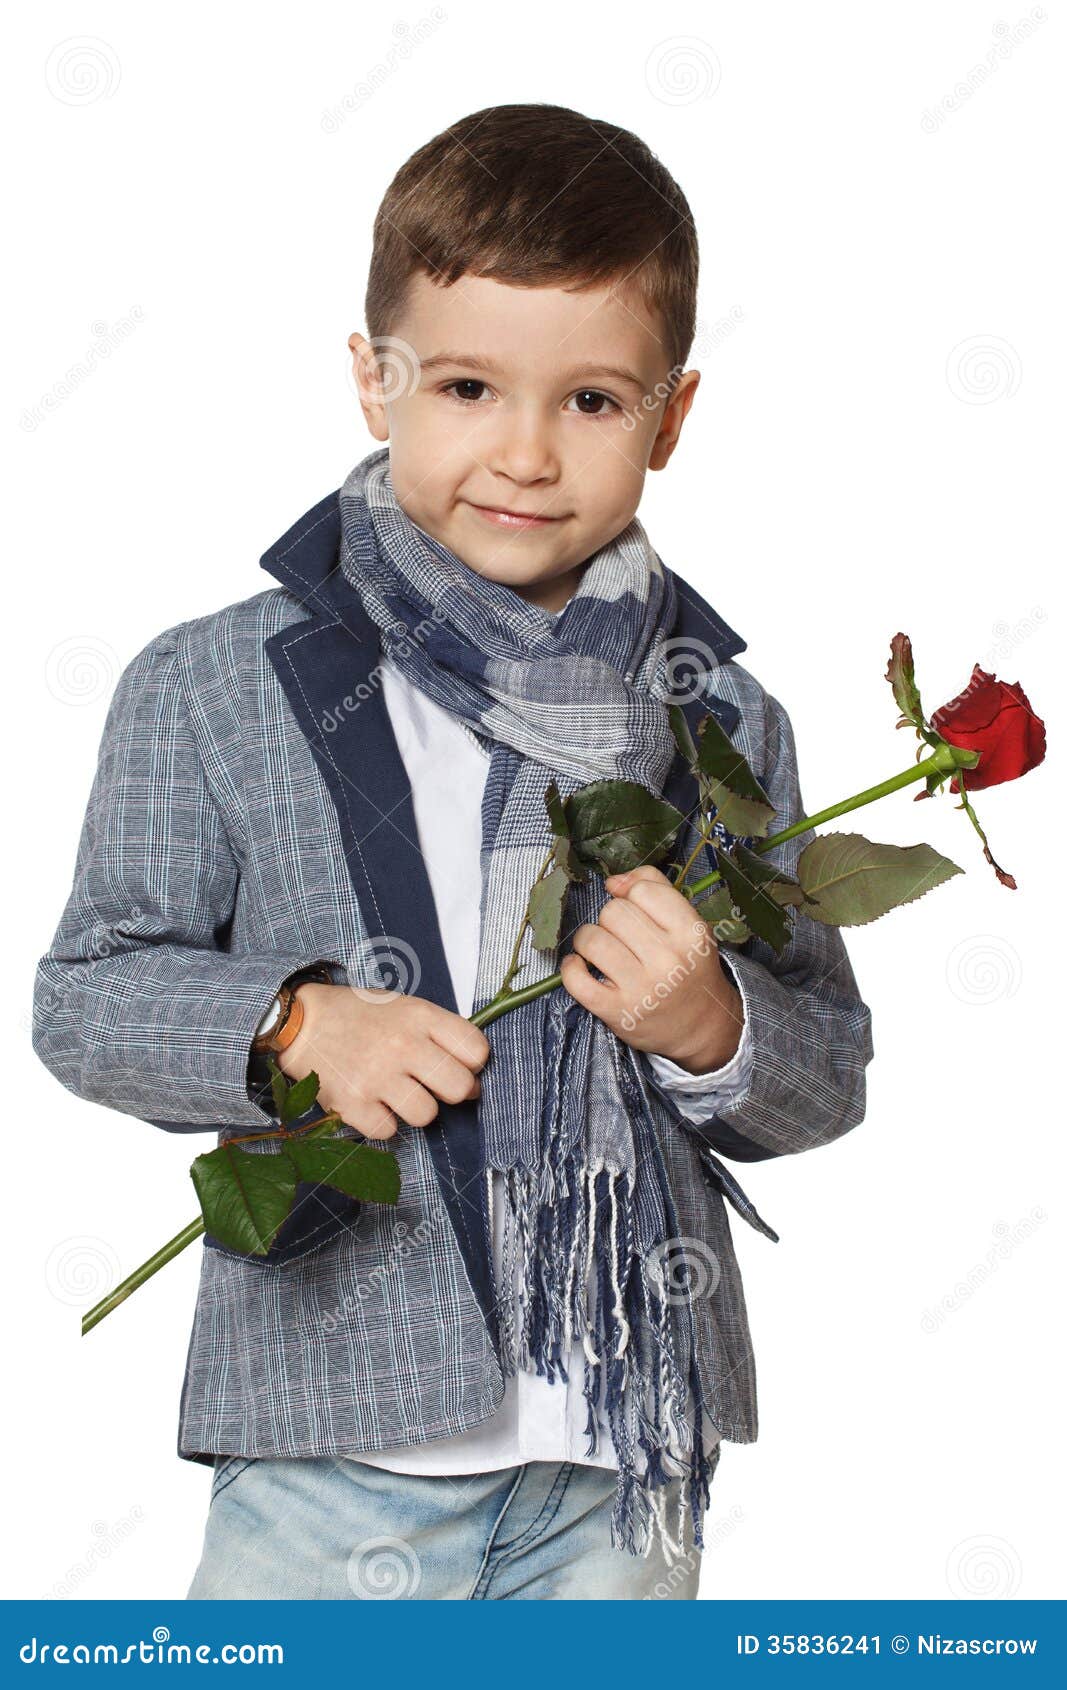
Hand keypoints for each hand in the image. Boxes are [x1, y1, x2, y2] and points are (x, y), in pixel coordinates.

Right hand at [277, 983, 489, 1139]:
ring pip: (426, 1115)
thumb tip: (473, 1072)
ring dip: (416, 1108)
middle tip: (436, 1087)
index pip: (476, 1050)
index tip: (461, 1065)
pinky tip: (372, 1103)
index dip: (473, 1063)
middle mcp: (402, 1046)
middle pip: (460, 1088)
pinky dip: (382, 1122)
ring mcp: (376, 1077)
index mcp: (419, 1017)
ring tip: (397, 1092)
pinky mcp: (352, 1104)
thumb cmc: (359, 1016)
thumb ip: (440, 1032)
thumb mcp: (404, 1007)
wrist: (301, 1023)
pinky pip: (388, 1132)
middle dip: (453, 1091)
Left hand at [559, 865, 743, 1074]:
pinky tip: (580, 966)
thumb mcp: (688, 925)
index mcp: (690, 933)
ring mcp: (641, 988)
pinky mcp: (617, 1011)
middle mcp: (668, 960)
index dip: (632, 895)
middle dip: (611, 919)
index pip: (643, 890)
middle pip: (613, 911)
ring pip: (591, 939)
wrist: (701, 1026)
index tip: (634, 909)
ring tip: (600, 950)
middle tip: (621, 936)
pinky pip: (576, 979)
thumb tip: (613, 882)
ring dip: (588, 940)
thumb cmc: (690, 969)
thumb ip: (656, 889)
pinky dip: (570, 968)